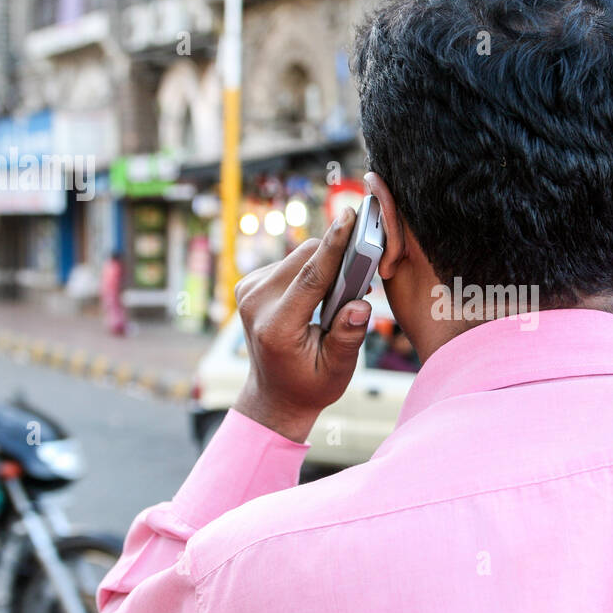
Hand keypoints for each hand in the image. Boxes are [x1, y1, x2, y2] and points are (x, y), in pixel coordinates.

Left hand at [231, 208, 372, 442]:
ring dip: (326, 266)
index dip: (334, 246)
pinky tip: (321, 295)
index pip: (309, 277)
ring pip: (299, 256)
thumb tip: (361, 305)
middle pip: (306, 257)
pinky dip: (312, 270)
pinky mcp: (251, 283)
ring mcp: (249, 290)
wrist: (275, 394)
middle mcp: (256, 303)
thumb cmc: (310, 384)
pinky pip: (291, 262)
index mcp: (276, 326)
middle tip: (363, 278)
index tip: (349, 218)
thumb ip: (348, 337)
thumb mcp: (336, 371)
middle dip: (339, 257)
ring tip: (342, 295)